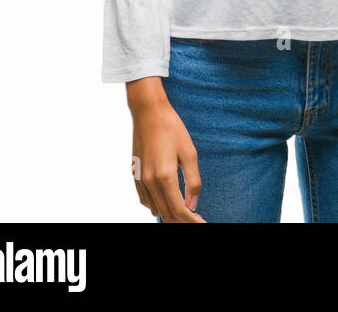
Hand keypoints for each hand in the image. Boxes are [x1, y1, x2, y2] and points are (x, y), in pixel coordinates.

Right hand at [130, 98, 205, 222]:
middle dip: (183, 220)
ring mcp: (140, 179)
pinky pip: (145, 200)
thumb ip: (192, 181)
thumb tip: (193, 204)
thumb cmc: (173, 130)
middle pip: (166, 213)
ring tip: (186, 211)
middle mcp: (149, 182)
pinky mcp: (135, 175)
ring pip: (154, 209)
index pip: (179, 210)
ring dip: (170, 214)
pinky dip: (157, 205)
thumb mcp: (189, 154)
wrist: (148, 114)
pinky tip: (168, 201)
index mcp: (165, 177)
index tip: (202, 223)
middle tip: (197, 219)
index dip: (191, 221)